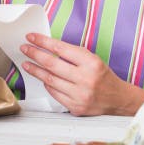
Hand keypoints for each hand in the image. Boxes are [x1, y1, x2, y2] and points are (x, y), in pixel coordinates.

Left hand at [21, 33, 137, 115]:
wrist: (118, 99)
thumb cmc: (103, 76)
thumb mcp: (92, 59)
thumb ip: (71, 54)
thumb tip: (47, 47)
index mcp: (91, 63)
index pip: (60, 49)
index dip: (42, 41)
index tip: (31, 37)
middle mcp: (85, 79)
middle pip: (51, 64)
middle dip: (34, 54)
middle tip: (24, 48)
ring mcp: (80, 95)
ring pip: (49, 79)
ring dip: (35, 70)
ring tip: (26, 63)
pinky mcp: (75, 107)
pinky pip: (54, 93)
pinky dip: (46, 84)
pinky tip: (42, 77)